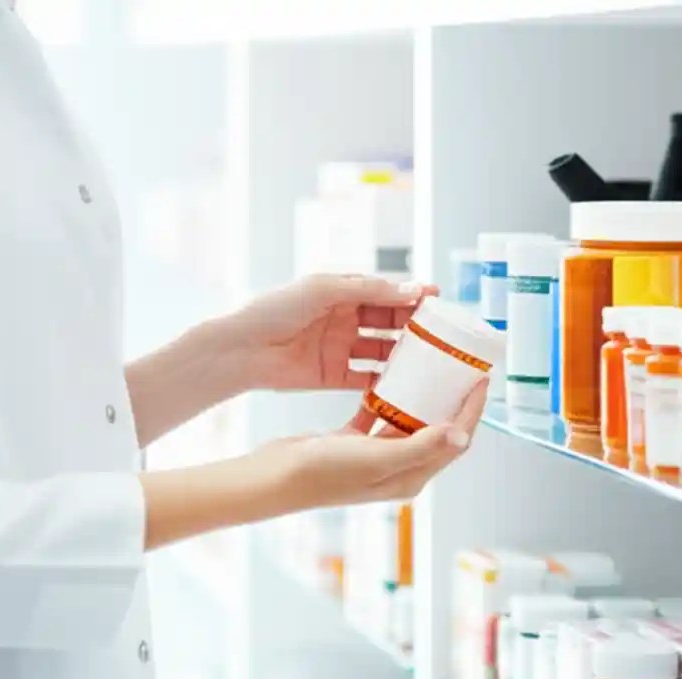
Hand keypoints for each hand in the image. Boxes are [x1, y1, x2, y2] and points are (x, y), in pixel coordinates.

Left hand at [218, 274, 438, 391]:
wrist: (240, 349)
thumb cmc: (275, 310)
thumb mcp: (325, 289)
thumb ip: (369, 289)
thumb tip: (411, 290)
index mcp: (342, 292)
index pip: (385, 291)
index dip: (411, 295)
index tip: (438, 299)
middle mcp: (344, 318)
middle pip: (388, 321)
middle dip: (413, 326)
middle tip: (441, 334)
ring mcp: (340, 348)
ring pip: (381, 351)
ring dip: (403, 355)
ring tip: (429, 361)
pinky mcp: (332, 375)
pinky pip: (365, 380)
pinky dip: (384, 383)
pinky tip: (403, 386)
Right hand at [273, 377, 488, 506]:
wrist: (274, 479)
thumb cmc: (323, 473)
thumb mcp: (377, 458)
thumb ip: (421, 446)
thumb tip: (462, 436)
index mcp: (410, 476)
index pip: (456, 440)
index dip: (472, 410)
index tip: (481, 377)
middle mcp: (397, 468)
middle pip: (438, 428)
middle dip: (453, 400)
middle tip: (460, 366)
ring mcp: (374, 457)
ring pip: (409, 420)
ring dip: (422, 396)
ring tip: (431, 365)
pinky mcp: (352, 444)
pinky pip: (378, 416)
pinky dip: (386, 397)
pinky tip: (388, 376)